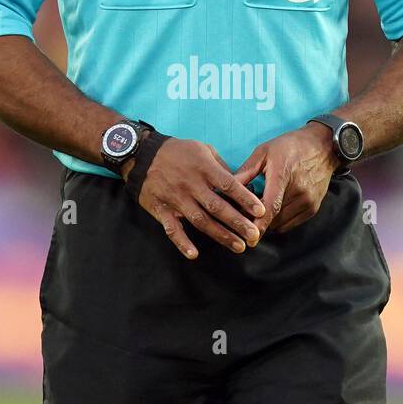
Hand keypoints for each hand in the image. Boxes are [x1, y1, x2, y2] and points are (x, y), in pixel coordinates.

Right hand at [123, 137, 265, 259]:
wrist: (142, 155)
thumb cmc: (177, 151)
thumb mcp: (202, 149)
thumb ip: (221, 166)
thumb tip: (239, 182)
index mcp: (204, 168)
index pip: (229, 185)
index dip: (245, 199)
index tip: (260, 211)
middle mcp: (191, 185)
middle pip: (218, 207)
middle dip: (237, 222)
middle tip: (254, 235)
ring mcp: (176, 199)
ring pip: (201, 221)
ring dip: (220, 235)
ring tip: (238, 246)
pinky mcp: (162, 210)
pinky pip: (172, 229)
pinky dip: (182, 242)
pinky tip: (194, 254)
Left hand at [231, 123, 340, 234]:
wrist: (323, 147)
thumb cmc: (290, 146)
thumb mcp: (264, 151)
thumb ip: (245, 171)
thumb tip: (225, 186)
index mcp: (283, 175)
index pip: (271, 206)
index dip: (259, 224)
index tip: (248, 237)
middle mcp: (299, 191)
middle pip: (274, 217)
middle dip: (257, 221)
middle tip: (242, 218)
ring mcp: (308, 201)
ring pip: (281, 223)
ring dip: (268, 222)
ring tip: (256, 213)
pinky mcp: (313, 208)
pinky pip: (291, 223)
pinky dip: (279, 221)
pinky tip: (272, 211)